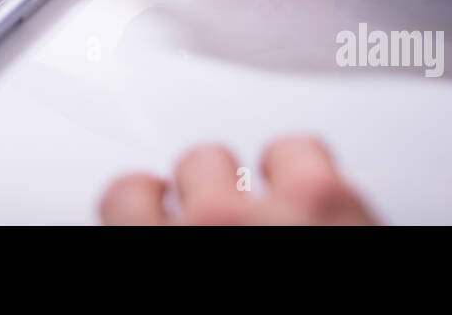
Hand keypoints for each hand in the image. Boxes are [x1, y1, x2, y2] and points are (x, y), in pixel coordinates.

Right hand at [100, 137, 376, 224]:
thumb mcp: (179, 301)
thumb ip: (166, 248)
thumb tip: (161, 221)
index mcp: (156, 250)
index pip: (123, 196)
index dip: (145, 202)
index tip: (157, 209)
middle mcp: (207, 223)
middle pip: (191, 165)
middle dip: (209, 188)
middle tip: (227, 218)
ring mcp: (271, 210)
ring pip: (242, 152)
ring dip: (258, 177)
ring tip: (278, 211)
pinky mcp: (328, 198)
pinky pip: (302, 152)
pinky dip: (310, 175)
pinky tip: (320, 203)